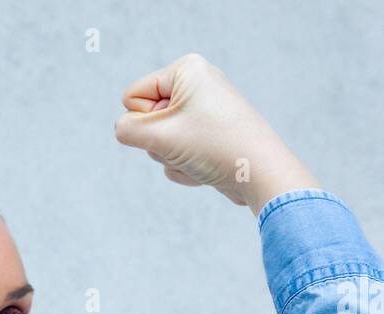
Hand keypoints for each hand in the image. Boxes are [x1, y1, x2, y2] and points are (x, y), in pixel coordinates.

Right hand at [113, 52, 320, 214]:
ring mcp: (204, 111)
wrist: (260, 174)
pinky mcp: (210, 136)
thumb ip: (126, 130)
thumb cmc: (214, 146)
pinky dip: (185, 167)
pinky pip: (178, 153)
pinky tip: (206, 170)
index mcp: (186, 69)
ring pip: (161, 141)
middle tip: (187, 146)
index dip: (143, 121)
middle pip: (147, 119)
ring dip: (172, 158)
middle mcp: (197, 85)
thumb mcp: (158, 136)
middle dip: (159, 142)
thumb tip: (123, 130)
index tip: (173, 129)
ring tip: (199, 158)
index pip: (132, 96)